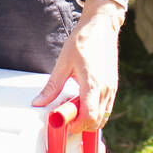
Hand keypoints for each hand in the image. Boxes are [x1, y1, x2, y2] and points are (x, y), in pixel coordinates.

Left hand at [32, 0, 124, 130]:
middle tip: (66, 119)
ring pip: (104, 117)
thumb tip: (39, 102)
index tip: (65, 124)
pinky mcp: (113, 86)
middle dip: (82, 126)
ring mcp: (112, 88)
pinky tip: (83, 104)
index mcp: (92, 84)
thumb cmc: (84, 41)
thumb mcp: (63, 63)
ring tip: (74, 110)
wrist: (101, 26)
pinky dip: (96, 112)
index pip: (89, 116)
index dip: (77, 126)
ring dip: (89, 120)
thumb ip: (52, 86)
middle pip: (97, 121)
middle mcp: (106, 89)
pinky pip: (107, 108)